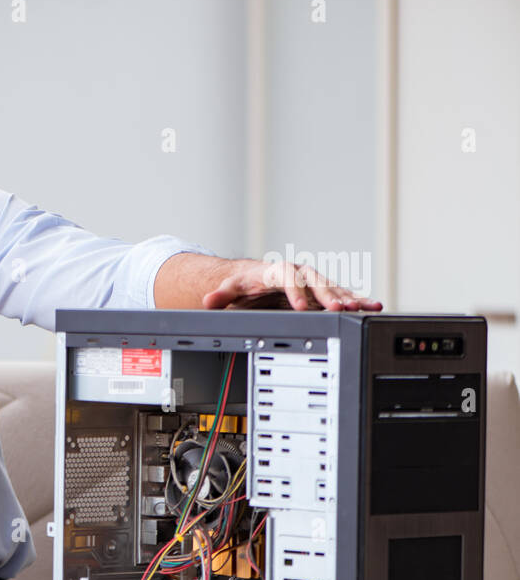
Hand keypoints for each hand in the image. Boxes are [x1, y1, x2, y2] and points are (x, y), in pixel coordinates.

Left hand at [201, 259, 382, 311]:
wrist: (255, 277)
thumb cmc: (244, 283)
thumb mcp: (230, 289)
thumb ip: (220, 295)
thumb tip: (208, 301)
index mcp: (277, 271)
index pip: (287, 277)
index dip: (295, 291)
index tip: (301, 306)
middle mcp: (298, 274)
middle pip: (316, 282)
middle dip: (329, 295)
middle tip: (340, 308)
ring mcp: (310, 282)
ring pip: (333, 288)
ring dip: (349, 297)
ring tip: (366, 307)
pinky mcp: (319, 292)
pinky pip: (340, 295)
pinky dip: (356, 300)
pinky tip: (372, 306)